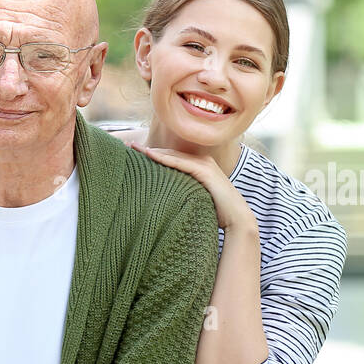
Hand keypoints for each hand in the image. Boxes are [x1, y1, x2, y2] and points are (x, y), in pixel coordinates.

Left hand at [129, 141, 254, 230]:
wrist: (236, 218)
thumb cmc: (214, 212)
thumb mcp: (193, 198)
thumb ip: (181, 193)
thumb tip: (162, 199)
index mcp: (197, 167)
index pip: (170, 158)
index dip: (151, 154)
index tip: (132, 152)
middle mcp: (201, 162)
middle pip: (169, 153)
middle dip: (147, 149)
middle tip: (127, 145)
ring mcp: (204, 164)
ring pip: (173, 156)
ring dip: (152, 151)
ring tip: (134, 148)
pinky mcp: (206, 171)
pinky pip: (181, 163)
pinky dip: (166, 158)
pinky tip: (150, 155)